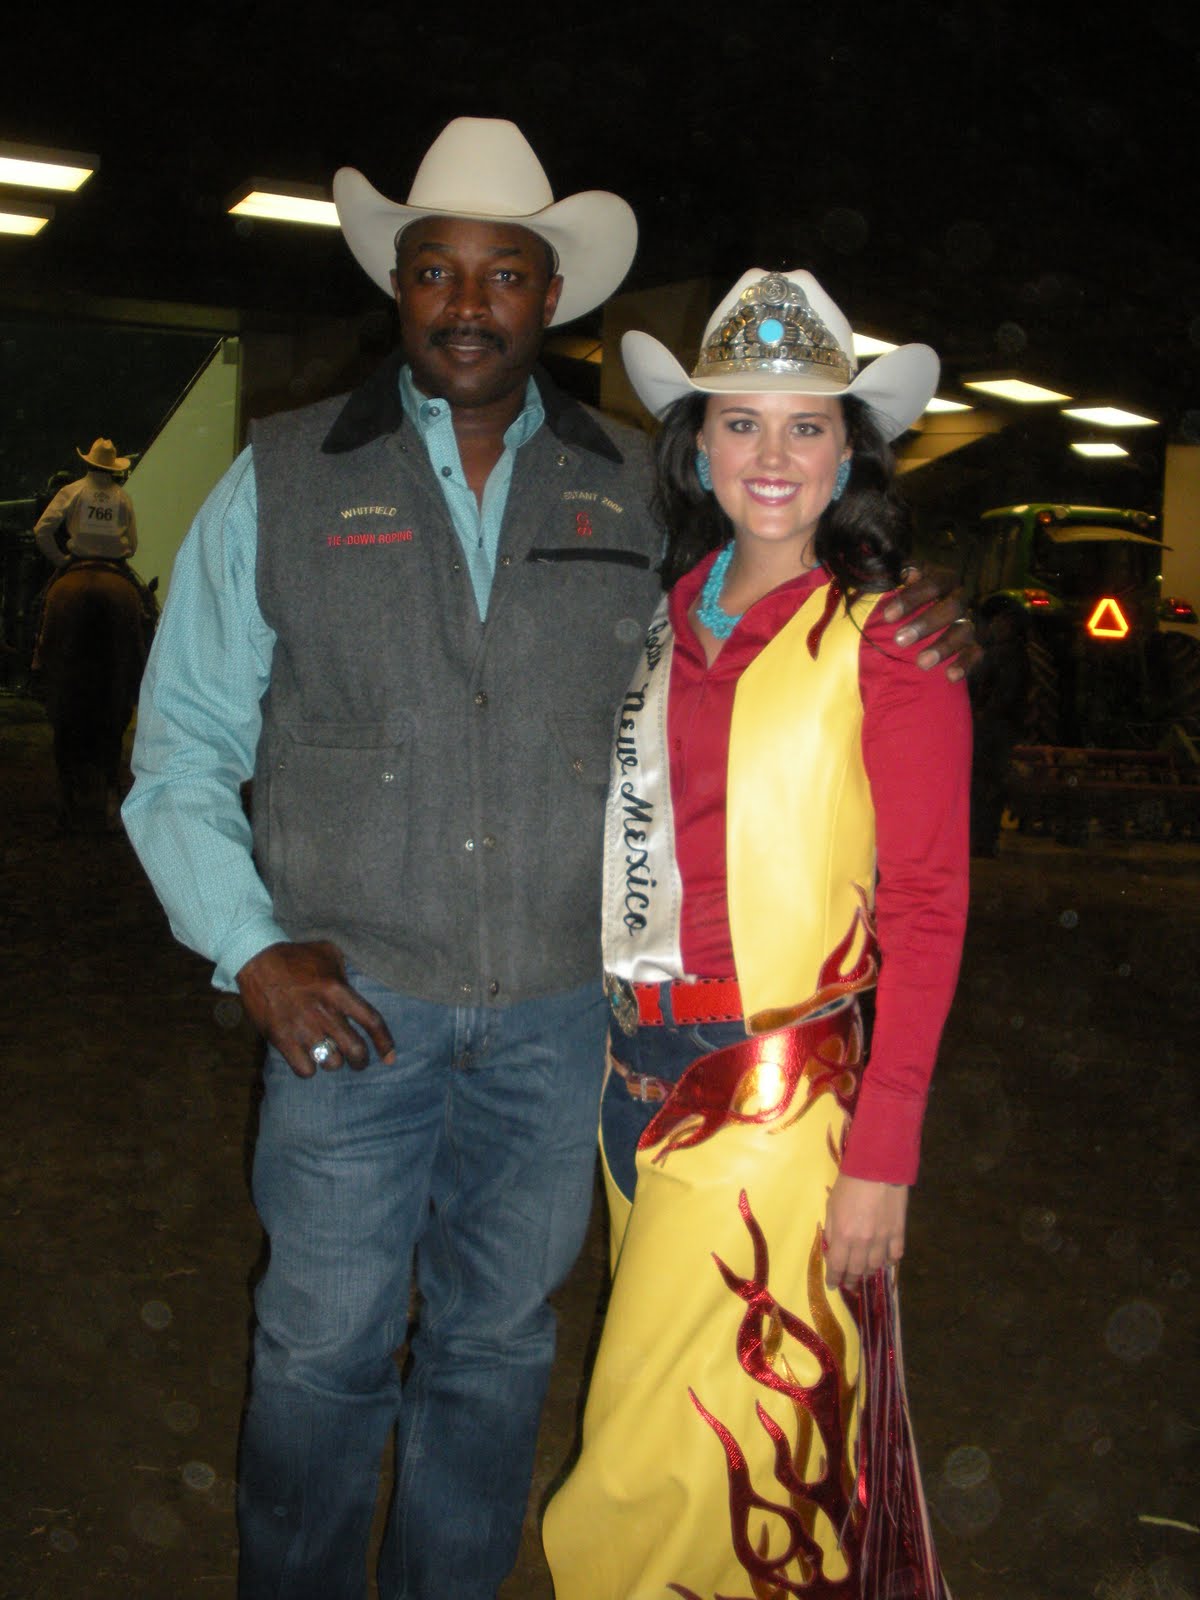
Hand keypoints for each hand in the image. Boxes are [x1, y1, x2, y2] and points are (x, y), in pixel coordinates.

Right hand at [236, 940, 395, 1078]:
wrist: (256, 960)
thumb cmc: (295, 956)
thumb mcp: (328, 952)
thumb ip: (346, 970)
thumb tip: (356, 986)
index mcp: (338, 991)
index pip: (372, 1021)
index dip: (384, 1042)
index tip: (389, 1057)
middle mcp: (324, 1012)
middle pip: (355, 1049)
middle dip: (361, 1061)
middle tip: (358, 1061)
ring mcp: (302, 1028)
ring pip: (332, 1062)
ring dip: (333, 1062)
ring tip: (329, 1056)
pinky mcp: (282, 1039)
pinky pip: (305, 1069)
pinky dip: (309, 1069)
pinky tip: (308, 1060)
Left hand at [822, 1174, 908, 1290]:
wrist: (878, 1168)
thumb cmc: (849, 1184)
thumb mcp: (832, 1206)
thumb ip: (832, 1230)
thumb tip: (833, 1250)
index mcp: (844, 1236)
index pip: (837, 1266)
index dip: (834, 1279)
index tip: (833, 1284)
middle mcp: (863, 1243)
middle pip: (857, 1271)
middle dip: (851, 1280)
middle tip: (849, 1284)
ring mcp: (883, 1239)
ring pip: (876, 1266)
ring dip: (869, 1272)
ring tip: (865, 1274)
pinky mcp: (898, 1233)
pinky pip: (895, 1255)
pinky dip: (890, 1262)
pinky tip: (886, 1262)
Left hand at [882, 564, 981, 680]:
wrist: (930, 619)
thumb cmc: (909, 600)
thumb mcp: (902, 583)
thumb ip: (899, 577)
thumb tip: (904, 574)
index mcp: (944, 579)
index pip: (933, 583)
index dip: (912, 598)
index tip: (887, 616)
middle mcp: (961, 597)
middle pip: (952, 607)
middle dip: (925, 623)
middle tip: (899, 640)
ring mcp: (972, 619)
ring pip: (965, 631)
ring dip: (943, 647)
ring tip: (921, 663)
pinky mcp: (977, 642)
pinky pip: (977, 653)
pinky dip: (965, 664)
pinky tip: (950, 676)